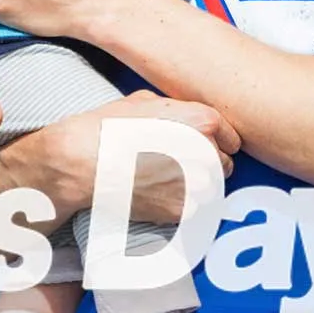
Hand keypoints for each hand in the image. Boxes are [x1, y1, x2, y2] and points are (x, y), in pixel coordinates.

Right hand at [0, 91, 239, 223]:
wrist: (82, 163)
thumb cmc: (109, 127)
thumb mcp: (146, 101)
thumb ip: (178, 110)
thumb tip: (187, 118)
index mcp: (202, 122)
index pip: (231, 138)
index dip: (219, 142)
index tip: (209, 148)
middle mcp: (206, 153)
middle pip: (223, 165)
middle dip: (206, 166)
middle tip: (179, 166)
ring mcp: (195, 185)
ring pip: (211, 190)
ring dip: (196, 188)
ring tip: (166, 182)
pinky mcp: (181, 211)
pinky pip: (194, 210)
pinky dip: (181, 206)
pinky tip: (159, 197)